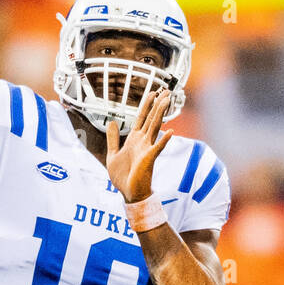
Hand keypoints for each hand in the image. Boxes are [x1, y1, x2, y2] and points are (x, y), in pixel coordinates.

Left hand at [106, 88, 172, 203]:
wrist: (128, 193)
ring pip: (155, 127)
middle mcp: (143, 142)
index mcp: (134, 140)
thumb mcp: (112, 154)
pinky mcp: (149, 159)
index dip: (146, 105)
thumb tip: (112, 123)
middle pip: (151, 119)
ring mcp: (147, 149)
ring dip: (161, 114)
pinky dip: (164, 140)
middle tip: (166, 90)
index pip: (142, 118)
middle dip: (158, 104)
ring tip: (167, 101)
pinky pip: (158, 148)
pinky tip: (171, 132)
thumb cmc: (123, 177)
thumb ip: (113, 139)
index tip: (152, 93)